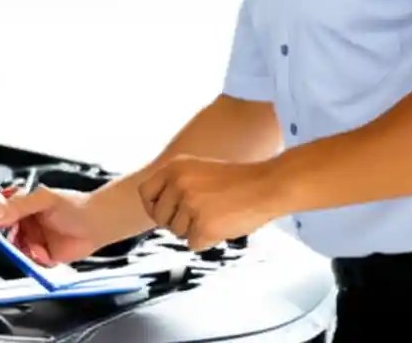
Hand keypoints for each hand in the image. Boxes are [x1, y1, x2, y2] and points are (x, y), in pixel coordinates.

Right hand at [0, 186, 102, 265]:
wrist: (99, 224)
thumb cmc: (74, 206)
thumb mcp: (45, 199)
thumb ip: (20, 205)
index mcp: (22, 207)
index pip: (0, 211)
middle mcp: (25, 224)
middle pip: (5, 233)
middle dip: (5, 236)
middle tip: (11, 237)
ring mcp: (33, 241)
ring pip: (16, 249)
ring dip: (21, 249)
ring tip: (34, 246)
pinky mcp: (43, 257)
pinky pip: (30, 262)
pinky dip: (33, 260)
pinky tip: (43, 253)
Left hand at [137, 155, 286, 250]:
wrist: (267, 185)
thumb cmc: (236, 181)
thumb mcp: (198, 170)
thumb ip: (175, 184)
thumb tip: (154, 210)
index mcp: (175, 167)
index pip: (145, 192)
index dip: (152, 206)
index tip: (165, 213)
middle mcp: (178, 183)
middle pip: (160, 218)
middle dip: (177, 222)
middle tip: (201, 215)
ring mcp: (190, 204)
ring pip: (177, 232)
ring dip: (195, 231)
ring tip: (217, 215)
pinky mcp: (203, 225)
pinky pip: (193, 244)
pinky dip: (207, 240)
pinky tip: (223, 225)